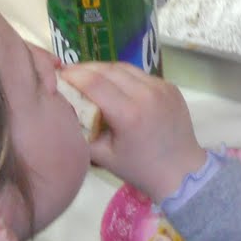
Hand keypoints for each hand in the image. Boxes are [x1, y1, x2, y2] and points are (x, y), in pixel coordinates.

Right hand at [59, 63, 207, 203]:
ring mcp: (161, 87)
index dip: (73, 75)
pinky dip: (124, 76)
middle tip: (70, 73)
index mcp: (128, 114)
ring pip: (125, 68)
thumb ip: (82, 131)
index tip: (59, 75)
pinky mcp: (170, 86)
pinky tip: (115, 85)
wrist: (181, 172)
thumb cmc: (139, 169)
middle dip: (86, 69)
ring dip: (104, 69)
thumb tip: (65, 108)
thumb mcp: (103, 156)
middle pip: (108, 69)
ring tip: (89, 76)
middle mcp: (146, 94)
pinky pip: (141, 75)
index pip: (94, 82)